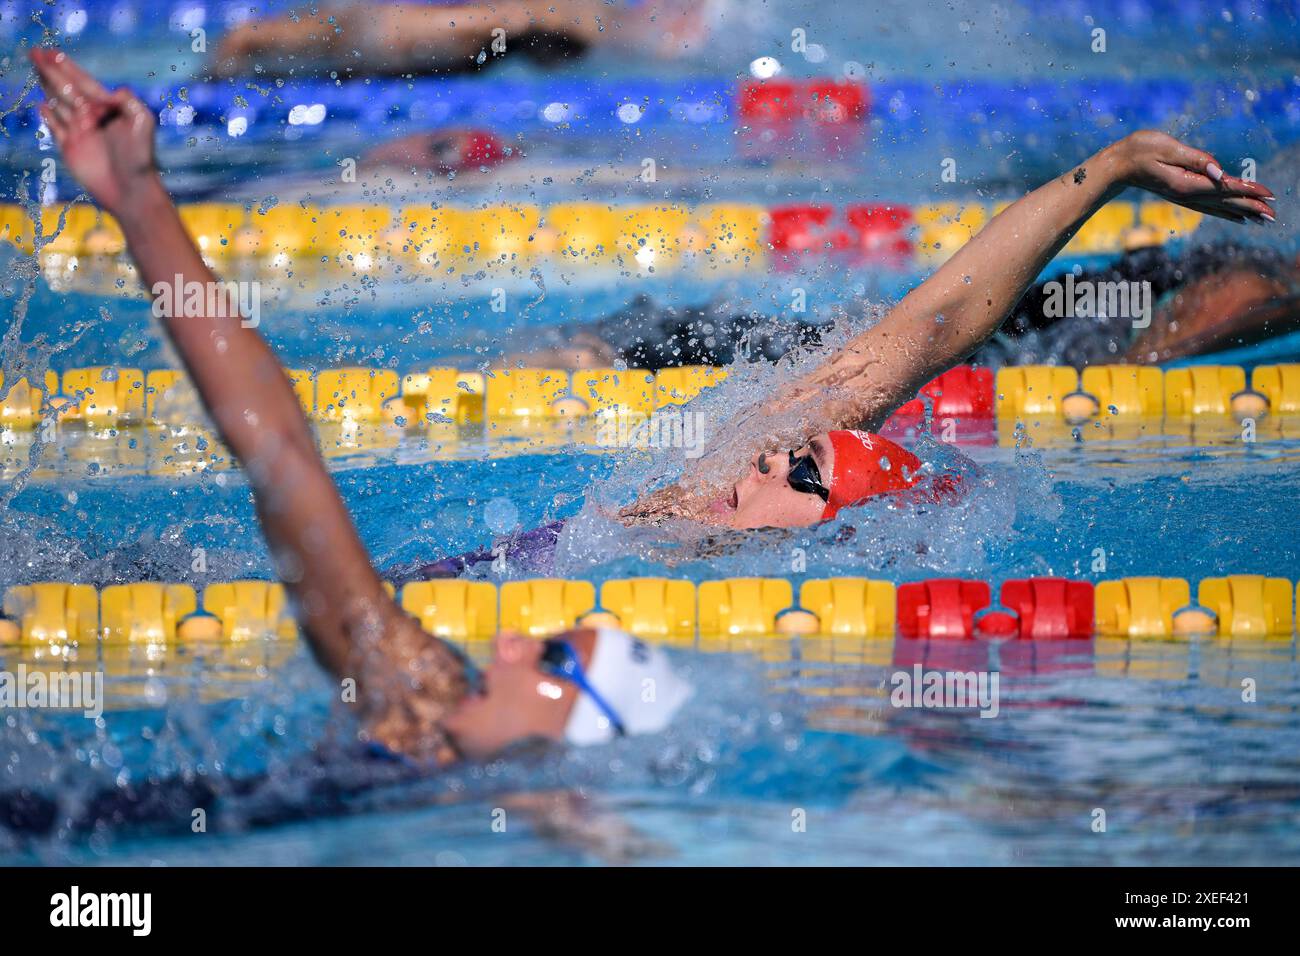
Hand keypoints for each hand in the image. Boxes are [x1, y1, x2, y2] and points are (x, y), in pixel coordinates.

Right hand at [29, 48, 160, 218]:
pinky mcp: (69, 147)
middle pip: (66, 88)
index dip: (67, 67)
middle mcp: (91, 117)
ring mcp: (79, 131)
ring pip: (58, 102)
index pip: (83, 82)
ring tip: (36, 69)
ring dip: (46, 86)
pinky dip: (48, 116)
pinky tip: (42, 105)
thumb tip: (113, 90)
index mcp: (106, 108)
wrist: (130, 189)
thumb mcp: (143, 123)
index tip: (52, 52)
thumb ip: (130, 102)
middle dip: (51, 70)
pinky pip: (55, 127)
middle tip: (35, 52)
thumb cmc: (140, 157)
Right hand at [1111, 130, 1274, 223]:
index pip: (1224, 187)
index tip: (1269, 194)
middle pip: (1225, 203)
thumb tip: (1221, 173)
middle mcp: (1187, 195)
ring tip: (1262, 219)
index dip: (1248, 190)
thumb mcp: (1168, 148)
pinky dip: (1225, 212)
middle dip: (1251, 208)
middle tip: (1273, 215)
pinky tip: (1236, 217)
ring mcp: (1184, 197)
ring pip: (1219, 208)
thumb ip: (1197, 160)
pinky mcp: (1182, 195)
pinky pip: (1209, 207)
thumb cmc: (1141, 150)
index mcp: (1187, 183)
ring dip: (1242, 213)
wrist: (1118, 165)